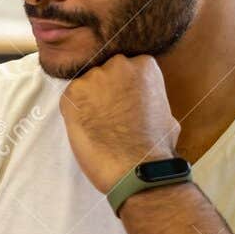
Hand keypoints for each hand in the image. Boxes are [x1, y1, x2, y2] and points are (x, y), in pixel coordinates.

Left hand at [58, 54, 180, 194]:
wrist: (137, 169)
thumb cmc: (155, 146)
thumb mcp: (164, 110)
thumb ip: (148, 95)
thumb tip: (143, 98)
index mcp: (144, 65)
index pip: (126, 66)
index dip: (123, 85)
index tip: (124, 100)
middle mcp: (118, 64)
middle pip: (104, 70)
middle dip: (105, 88)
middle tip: (109, 113)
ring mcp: (93, 77)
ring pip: (86, 84)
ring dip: (88, 100)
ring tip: (99, 125)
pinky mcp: (72, 93)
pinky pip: (70, 99)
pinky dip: (74, 113)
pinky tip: (88, 129)